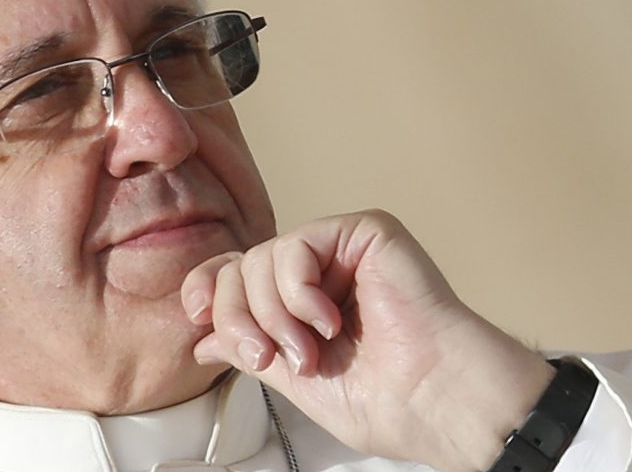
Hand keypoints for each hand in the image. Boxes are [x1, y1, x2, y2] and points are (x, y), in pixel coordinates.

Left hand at [181, 210, 554, 470]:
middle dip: (241, 319)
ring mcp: (341, 250)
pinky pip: (296, 245)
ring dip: (275, 316)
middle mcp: (320, 271)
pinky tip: (329, 321)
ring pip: (261, 258)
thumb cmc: (386, 399)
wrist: (435, 398)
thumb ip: (249, 350)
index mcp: (304, 303)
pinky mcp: (363, 231)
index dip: (207, 290)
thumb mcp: (295, 380)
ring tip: (310, 351)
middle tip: (267, 358)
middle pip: (240, 268)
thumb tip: (204, 338)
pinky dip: (299, 292)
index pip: (235, 275)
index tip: (195, 317)